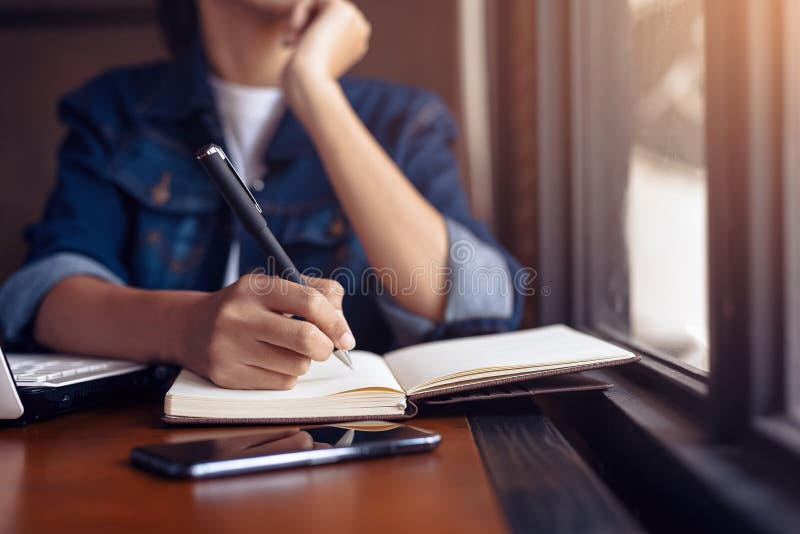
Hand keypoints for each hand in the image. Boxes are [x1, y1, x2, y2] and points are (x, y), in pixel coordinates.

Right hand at [180, 274, 354, 389]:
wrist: (190, 327)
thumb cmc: (248, 307)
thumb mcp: (275, 288)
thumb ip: (317, 294)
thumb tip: (343, 328)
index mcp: (256, 287)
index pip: (310, 302)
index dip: (336, 323)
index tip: (346, 338)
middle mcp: (239, 315)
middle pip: (306, 339)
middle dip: (326, 348)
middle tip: (326, 349)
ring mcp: (229, 347)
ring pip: (297, 366)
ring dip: (304, 362)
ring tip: (288, 352)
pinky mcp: (226, 375)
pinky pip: (280, 384)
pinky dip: (286, 377)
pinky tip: (270, 364)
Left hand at [281, 0, 370, 88]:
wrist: (310, 80)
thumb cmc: (306, 80)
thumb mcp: (310, 60)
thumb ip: (314, 42)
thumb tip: (307, 31)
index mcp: (358, 44)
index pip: (329, 26)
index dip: (310, 35)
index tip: (296, 51)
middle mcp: (360, 30)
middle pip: (325, 14)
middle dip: (305, 26)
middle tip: (288, 45)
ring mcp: (353, 17)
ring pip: (319, 5)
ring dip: (301, 21)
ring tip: (290, 41)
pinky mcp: (340, 7)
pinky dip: (299, 13)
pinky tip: (294, 32)